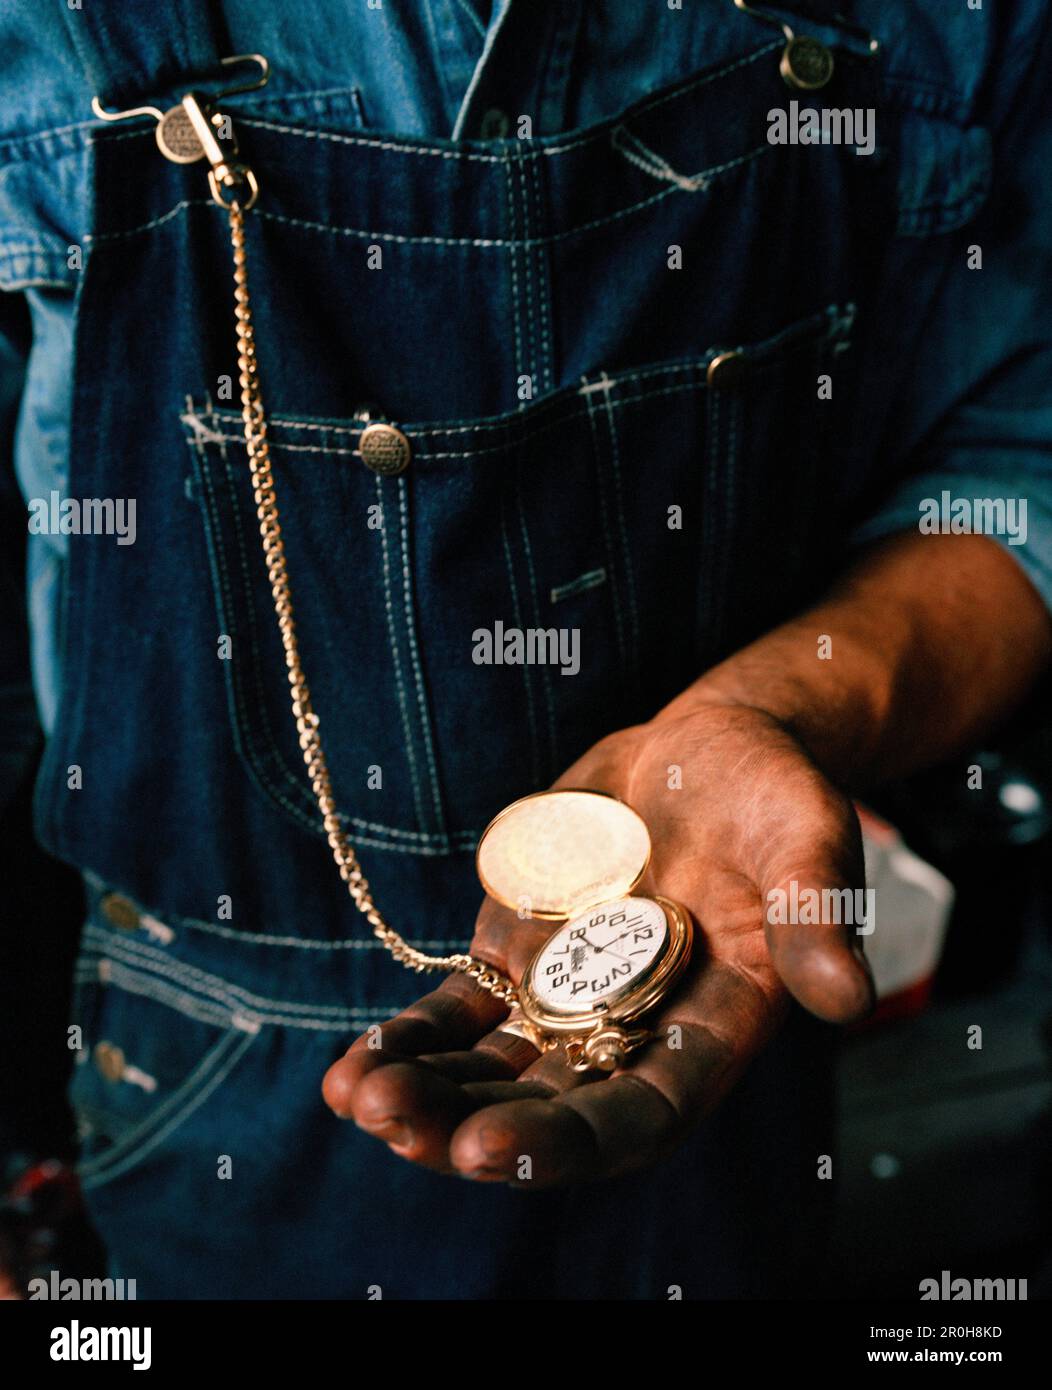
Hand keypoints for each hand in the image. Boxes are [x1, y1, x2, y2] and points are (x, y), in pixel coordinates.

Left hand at [322, 700, 874, 1185]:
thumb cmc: (772, 793)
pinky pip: (458, 1017)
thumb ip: (815, 912)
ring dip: (425, 1094)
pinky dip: (409, 1043)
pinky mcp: (517, 960)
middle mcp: (636, 1035)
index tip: (485, 1148)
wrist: (705, 749)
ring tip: (355, 1098)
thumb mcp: (806, 836)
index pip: (642, 1113)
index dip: (567, 1141)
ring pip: (492, 1074)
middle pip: (551, 1109)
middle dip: (469, 1126)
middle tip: (393, 1124)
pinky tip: (353, 1064)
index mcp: (713, 1030)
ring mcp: (568, 1003)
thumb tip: (846, 997)